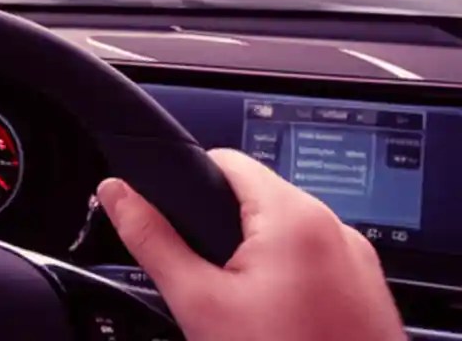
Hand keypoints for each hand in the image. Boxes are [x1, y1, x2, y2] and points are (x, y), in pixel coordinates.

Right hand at [97, 149, 403, 340]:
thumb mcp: (199, 302)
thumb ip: (152, 239)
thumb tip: (116, 192)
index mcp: (294, 216)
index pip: (226, 160)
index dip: (189, 186)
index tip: (174, 224)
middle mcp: (336, 228)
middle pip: (256, 199)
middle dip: (222, 233)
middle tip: (209, 286)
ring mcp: (357, 260)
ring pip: (285, 234)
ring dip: (255, 259)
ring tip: (245, 313)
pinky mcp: (367, 289)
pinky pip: (315, 262)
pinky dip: (288, 281)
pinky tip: (277, 323)